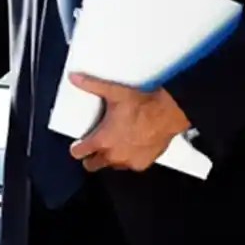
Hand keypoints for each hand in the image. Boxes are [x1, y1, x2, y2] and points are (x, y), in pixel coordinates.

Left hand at [67, 73, 191, 172]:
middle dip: (90, 159)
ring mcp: (129, 161)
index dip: (76, 149)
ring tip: (111, 147)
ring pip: (111, 166)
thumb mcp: (114, 92)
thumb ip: (91, 85)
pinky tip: (128, 149)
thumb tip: (75, 78)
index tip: (77, 146)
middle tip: (92, 150)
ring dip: (109, 159)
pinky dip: (127, 160)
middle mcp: (114, 154)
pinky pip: (129, 166)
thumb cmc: (143, 105)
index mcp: (103, 139)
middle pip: (93, 165)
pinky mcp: (143, 163)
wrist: (169, 113)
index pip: (80, 152)